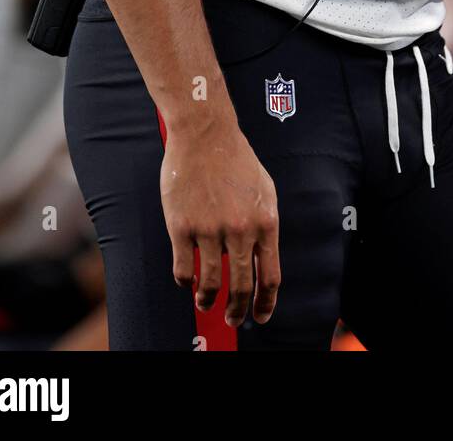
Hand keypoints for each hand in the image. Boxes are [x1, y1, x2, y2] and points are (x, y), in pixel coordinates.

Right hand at [160, 118, 280, 326]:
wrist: (206, 133)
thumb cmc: (236, 159)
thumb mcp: (265, 191)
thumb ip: (264, 225)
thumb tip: (261, 260)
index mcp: (266, 221)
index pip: (270, 276)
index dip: (266, 303)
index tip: (262, 315)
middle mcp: (240, 229)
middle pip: (241, 287)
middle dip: (237, 311)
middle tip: (233, 319)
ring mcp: (210, 229)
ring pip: (210, 284)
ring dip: (208, 301)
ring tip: (206, 303)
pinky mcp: (182, 226)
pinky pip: (183, 269)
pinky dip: (186, 282)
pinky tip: (187, 281)